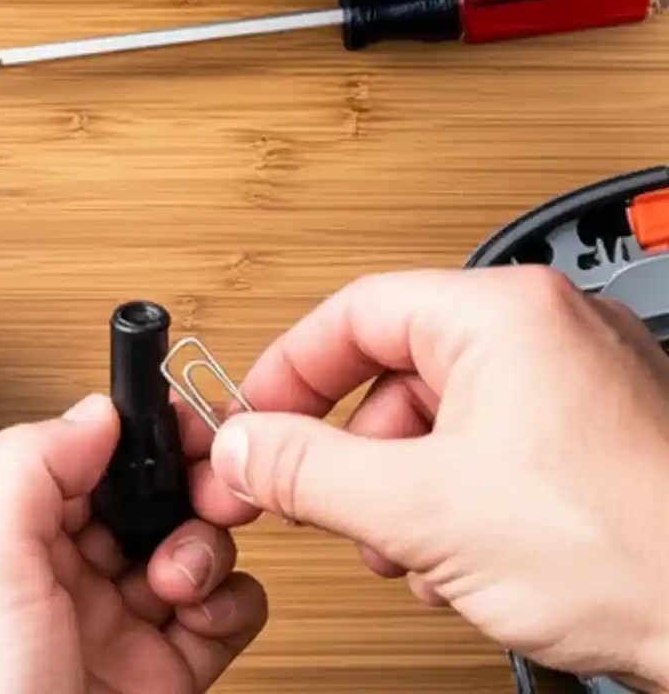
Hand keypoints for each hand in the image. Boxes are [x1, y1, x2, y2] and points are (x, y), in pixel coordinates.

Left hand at [0, 395, 267, 693]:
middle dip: (186, 486)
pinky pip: (222, 615)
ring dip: (206, 548)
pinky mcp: (167, 674)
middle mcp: (63, 581)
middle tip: (210, 485)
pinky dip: (231, 604)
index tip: (180, 418)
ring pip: (190, 548)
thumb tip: (91, 412)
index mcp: (8, 545)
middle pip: (146, 498)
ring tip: (184, 577)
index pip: (81, 461)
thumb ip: (29, 472)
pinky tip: (207, 616)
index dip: (134, 435)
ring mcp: (118, 628)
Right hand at [209, 267, 668, 688]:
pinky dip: (456, 503)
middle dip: (352, 453)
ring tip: (405, 548)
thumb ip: (309, 470)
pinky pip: (491, 452)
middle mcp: (550, 334)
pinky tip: (459, 561)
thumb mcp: (420, 509)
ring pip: (442, 423)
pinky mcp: (597, 440)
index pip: (356, 312)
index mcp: (506, 315)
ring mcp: (580, 386)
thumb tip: (246, 446)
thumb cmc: (628, 548)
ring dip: (400, 491)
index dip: (289, 370)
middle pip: (396, 373)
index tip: (256, 419)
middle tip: (319, 498)